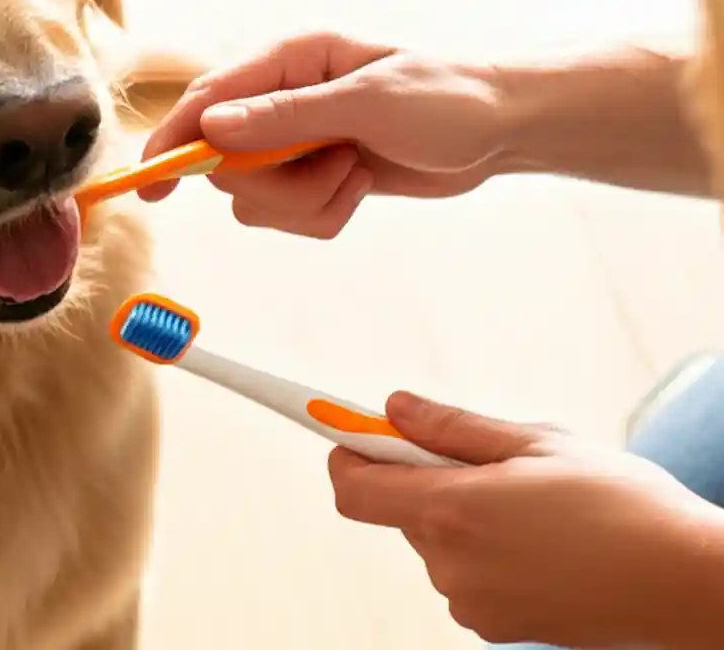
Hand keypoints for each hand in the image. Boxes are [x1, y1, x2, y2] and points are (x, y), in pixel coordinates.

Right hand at [140, 33, 509, 238]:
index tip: (151, 181)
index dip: (173, 139)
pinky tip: (361, 185)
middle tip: (329, 168)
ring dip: (307, 202)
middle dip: (275, 184)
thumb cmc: (448, 98)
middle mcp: (284, 101)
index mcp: (291, 61)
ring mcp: (298, 142)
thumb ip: (285, 117)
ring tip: (355, 173)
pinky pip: (288, 217)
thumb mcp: (368, 102)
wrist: (499, 131)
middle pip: (226, 163)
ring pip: (255, 199)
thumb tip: (213, 128)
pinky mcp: (314, 177)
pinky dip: (325, 214)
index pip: (209, 99)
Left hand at [329, 392, 723, 647]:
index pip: (352, 488)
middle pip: (398, 511)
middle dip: (424, 479)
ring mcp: (469, 602)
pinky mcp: (493, 626)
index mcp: (451, 511)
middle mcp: (448, 564)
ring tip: (533, 507)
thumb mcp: (537, 442)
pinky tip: (541, 544)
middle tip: (485, 462)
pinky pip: (466, 577)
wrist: (686, 582)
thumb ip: (453, 427)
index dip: (347, 454)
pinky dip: (486, 554)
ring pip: (437, 543)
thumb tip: (395, 408)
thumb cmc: (623, 505)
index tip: (352, 431)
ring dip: (462, 518)